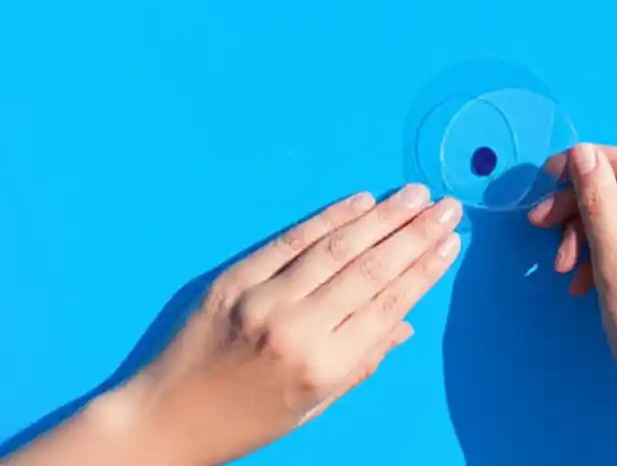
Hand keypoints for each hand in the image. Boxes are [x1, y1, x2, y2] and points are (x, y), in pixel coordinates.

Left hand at [5, 185, 461, 465]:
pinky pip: (292, 241)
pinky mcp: (235, 279)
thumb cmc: (245, 420)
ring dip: (382, 218)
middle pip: (371, 269)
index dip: (424, 269)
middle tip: (447, 206)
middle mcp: (299, 329)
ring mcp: (264, 299)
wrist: (166, 419)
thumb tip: (404, 322)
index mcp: (325, 366)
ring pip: (337, 248)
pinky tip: (360, 201)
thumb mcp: (314, 405)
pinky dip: (329, 218)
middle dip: (414, 234)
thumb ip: (361, 361)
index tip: (451, 242)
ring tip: (415, 195)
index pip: (388, 304)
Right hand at [528, 144, 616, 465]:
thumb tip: (582, 153)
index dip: (588, 164)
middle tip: (538, 225)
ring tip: (561, 269)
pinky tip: (580, 283)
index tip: (545, 176)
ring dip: (588, 236)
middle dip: (582, 208)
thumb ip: (598, 204)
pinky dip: (605, 255)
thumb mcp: (615, 266)